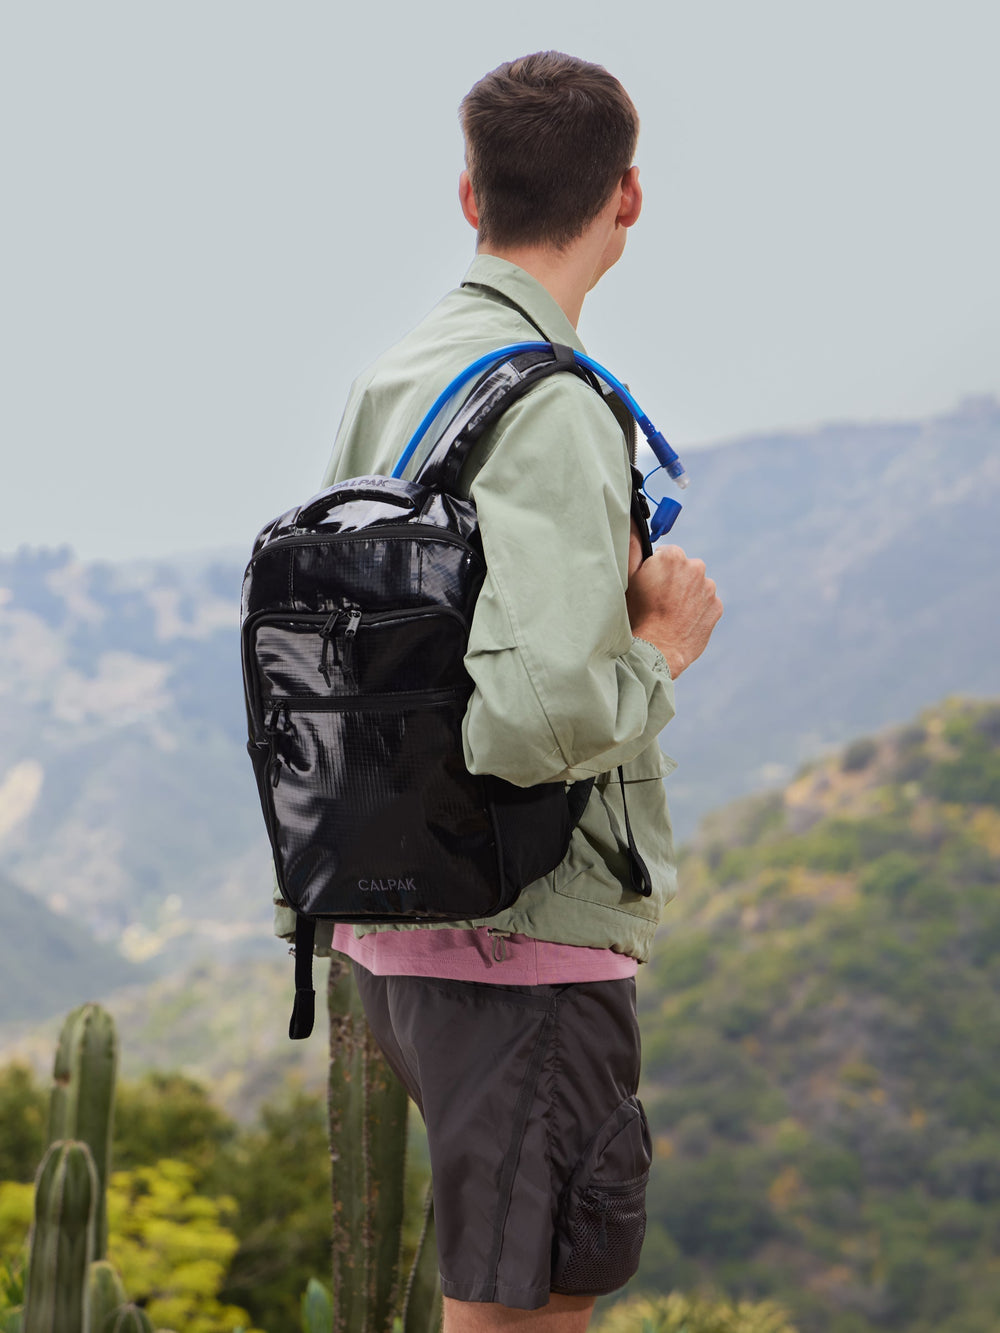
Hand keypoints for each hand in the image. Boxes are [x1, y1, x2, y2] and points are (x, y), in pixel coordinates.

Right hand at [626, 541, 722, 677]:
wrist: (657, 650)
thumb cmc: (638, 614)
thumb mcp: (628, 579)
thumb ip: (632, 549)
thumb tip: (634, 528)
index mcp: (673, 556)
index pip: (666, 555)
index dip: (655, 571)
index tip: (649, 586)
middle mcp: (696, 567)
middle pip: (684, 568)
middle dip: (674, 580)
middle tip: (658, 601)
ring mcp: (709, 588)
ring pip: (696, 586)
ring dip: (686, 595)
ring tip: (670, 613)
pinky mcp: (717, 608)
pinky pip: (706, 603)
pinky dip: (697, 610)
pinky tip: (681, 621)